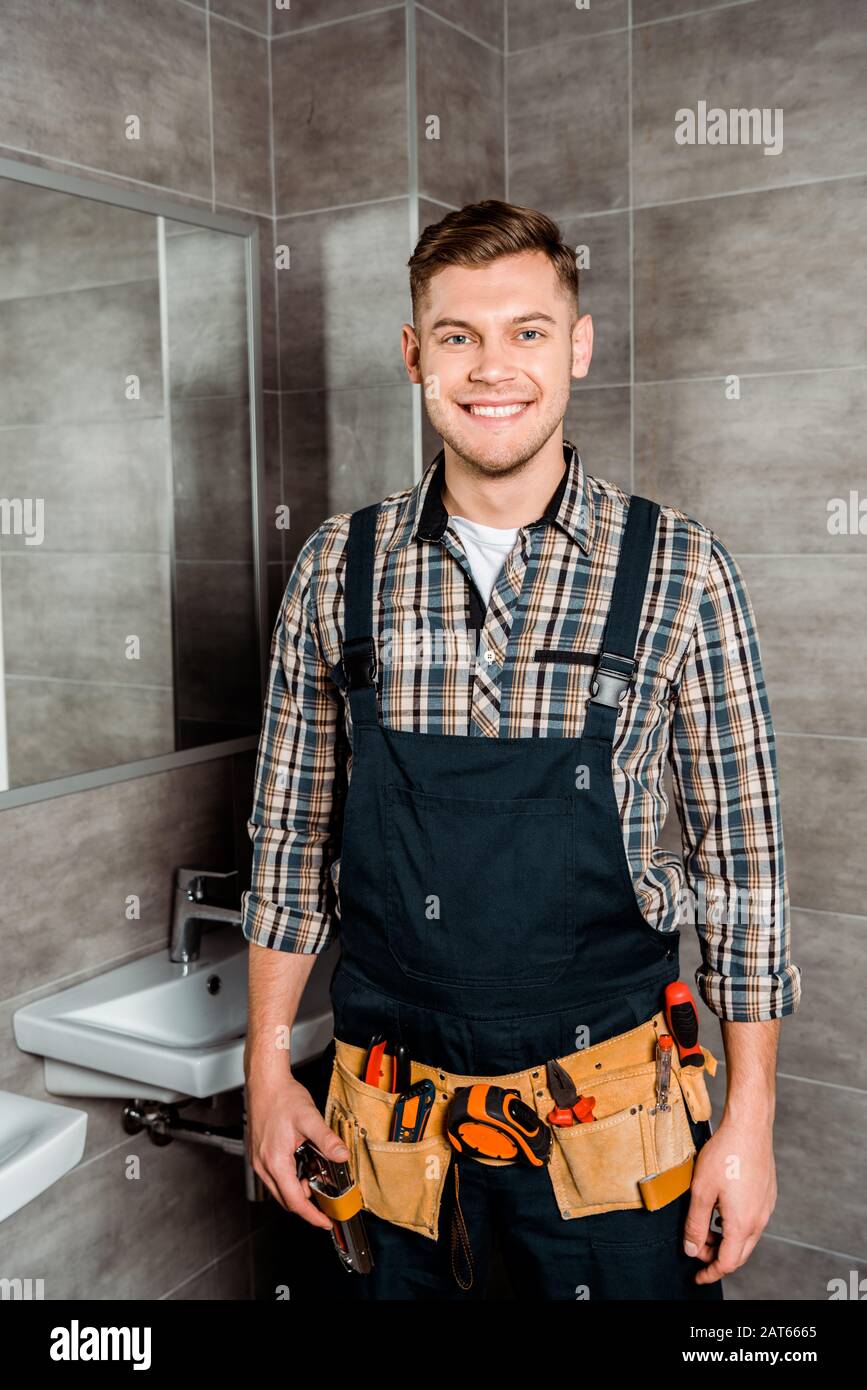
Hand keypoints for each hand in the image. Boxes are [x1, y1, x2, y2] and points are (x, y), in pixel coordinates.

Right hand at [246, 1072, 350, 1230]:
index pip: (294, 1201)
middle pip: (285, 1199)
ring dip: (296, 1191)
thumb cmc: (282, 1097)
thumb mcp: (309, 1118)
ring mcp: (258, 1160)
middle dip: (306, 1205)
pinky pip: (273, 1177)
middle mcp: (263, 1164)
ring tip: (315, 1181)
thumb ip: (326, 1140)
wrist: (265, 1082)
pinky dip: (288, 1180)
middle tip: (326, 1203)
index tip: (325, 1221)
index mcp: (275, 1161)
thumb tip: (342, 1156)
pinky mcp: (257, 1153)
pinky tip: (300, 1167)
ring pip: (278, 1189)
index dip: (312, 1216)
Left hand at [682, 1117, 776, 1283]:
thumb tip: (691, 1248)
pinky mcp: (767, 1195)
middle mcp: (759, 1220)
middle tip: (696, 1247)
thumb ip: (695, 1223)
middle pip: (739, 1253)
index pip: (728, 1262)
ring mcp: (766, 1207)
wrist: (750, 1127)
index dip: (710, 1272)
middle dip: (716, 1256)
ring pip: (746, 1237)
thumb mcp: (701, 1190)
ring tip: (705, 1225)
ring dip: (726, 1240)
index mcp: (742, 1224)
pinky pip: (752, 1221)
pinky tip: (721, 1209)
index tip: (697, 1276)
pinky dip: (735, 1225)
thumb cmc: (726, 1154)